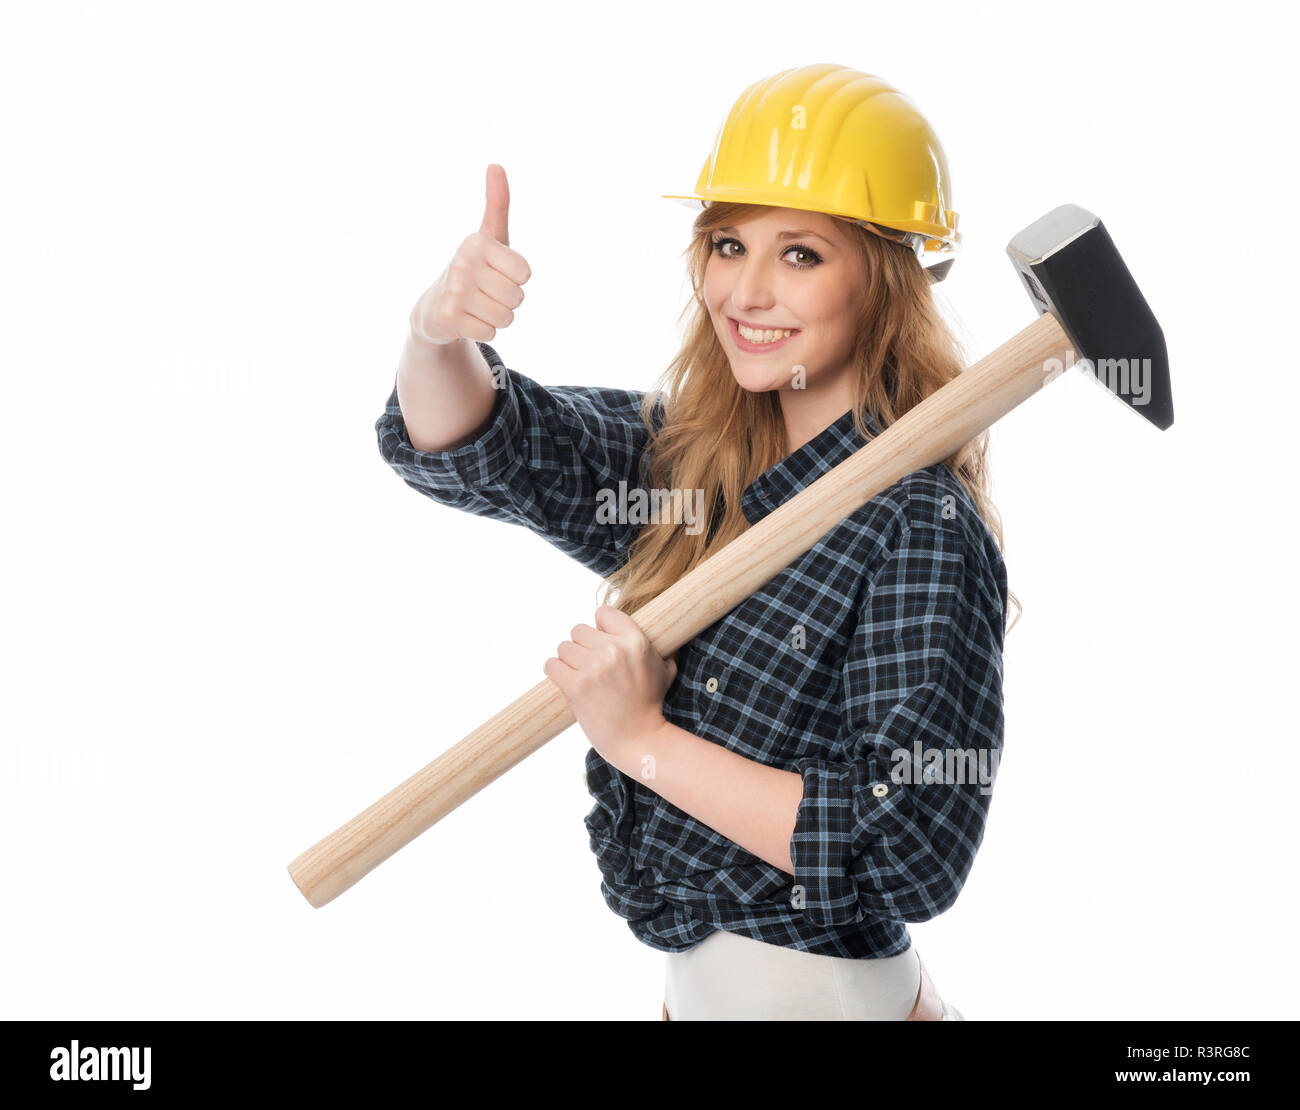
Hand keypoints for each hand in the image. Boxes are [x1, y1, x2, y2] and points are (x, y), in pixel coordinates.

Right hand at [409, 163, 531, 345]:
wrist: (434, 308)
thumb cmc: (472, 269)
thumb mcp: (488, 237)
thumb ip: (497, 204)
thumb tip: (496, 165)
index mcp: (478, 242)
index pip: (525, 274)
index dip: (515, 280)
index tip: (495, 274)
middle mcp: (464, 262)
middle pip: (517, 297)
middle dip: (507, 302)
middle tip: (485, 294)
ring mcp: (454, 290)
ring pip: (506, 317)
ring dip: (496, 318)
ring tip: (476, 307)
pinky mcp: (449, 317)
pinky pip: (489, 332)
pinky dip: (482, 331)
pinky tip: (466, 320)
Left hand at [543, 605, 678, 765]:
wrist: (638, 739)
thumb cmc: (650, 704)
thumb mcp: (665, 670)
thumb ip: (660, 647)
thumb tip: (662, 631)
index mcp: (636, 641)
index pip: (603, 613)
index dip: (600, 627)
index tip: (601, 641)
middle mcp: (614, 650)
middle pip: (578, 630)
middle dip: (582, 647)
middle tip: (591, 666)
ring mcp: (594, 668)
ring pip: (563, 647)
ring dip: (568, 661)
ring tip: (580, 676)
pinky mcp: (576, 686)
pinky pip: (552, 665)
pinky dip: (555, 672)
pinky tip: (565, 681)